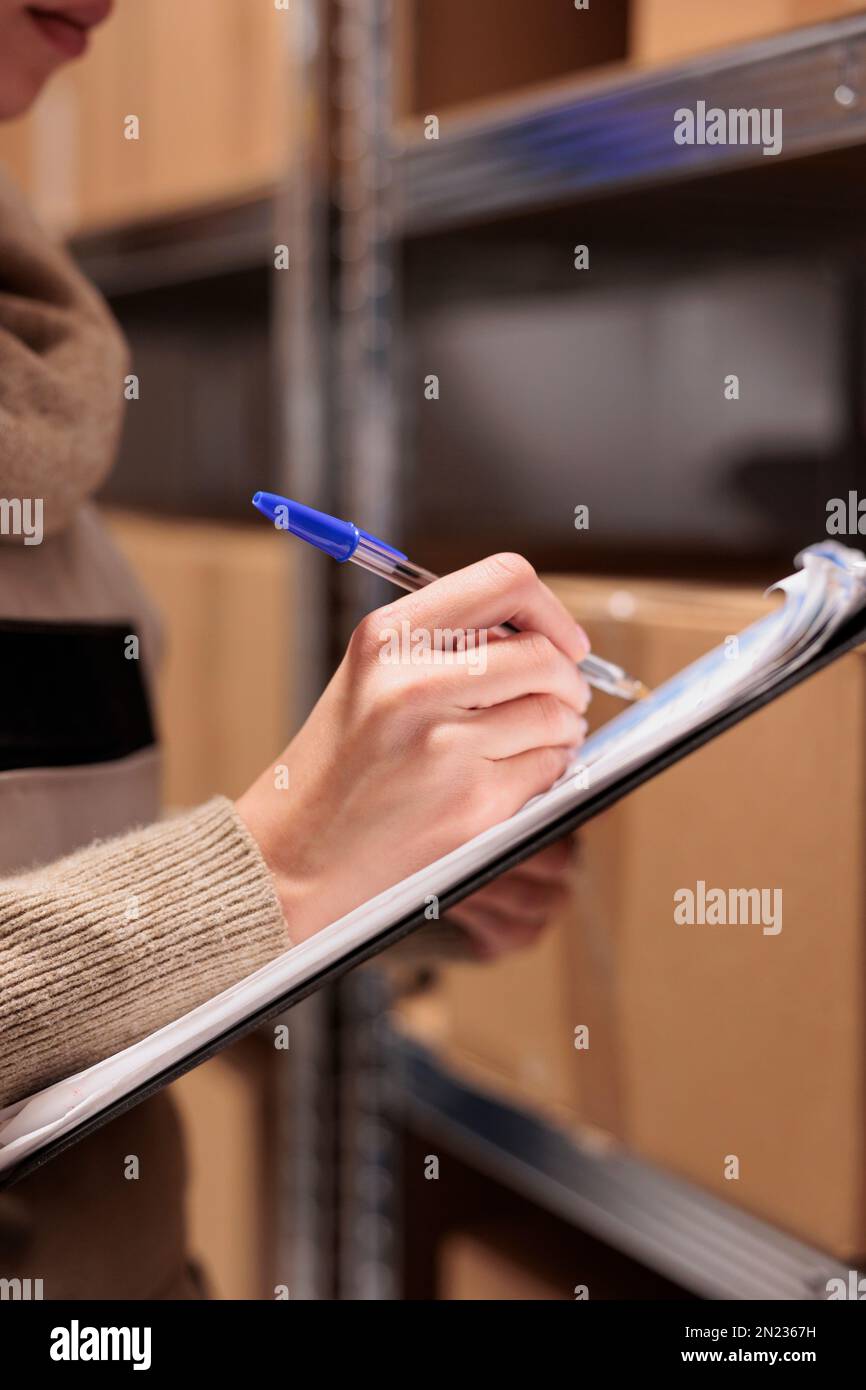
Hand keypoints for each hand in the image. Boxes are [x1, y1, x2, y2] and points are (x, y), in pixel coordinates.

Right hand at [237, 554, 589, 942]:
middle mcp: (412, 684)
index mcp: (386, 637)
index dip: (550, 610)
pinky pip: (548, 769)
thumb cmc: (340, 767)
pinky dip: (549, 769)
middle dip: (569, 678)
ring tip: (544, 737)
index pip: (504, 581)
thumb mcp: (370, 678)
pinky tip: (517, 775)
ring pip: (555, 715)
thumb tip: (545, 635)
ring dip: (564, 726)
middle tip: (565, 696)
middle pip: (543, 655)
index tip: (562, 640)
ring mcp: (445, 747)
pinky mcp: (472, 804)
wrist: (297, 855)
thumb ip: (446, 645)